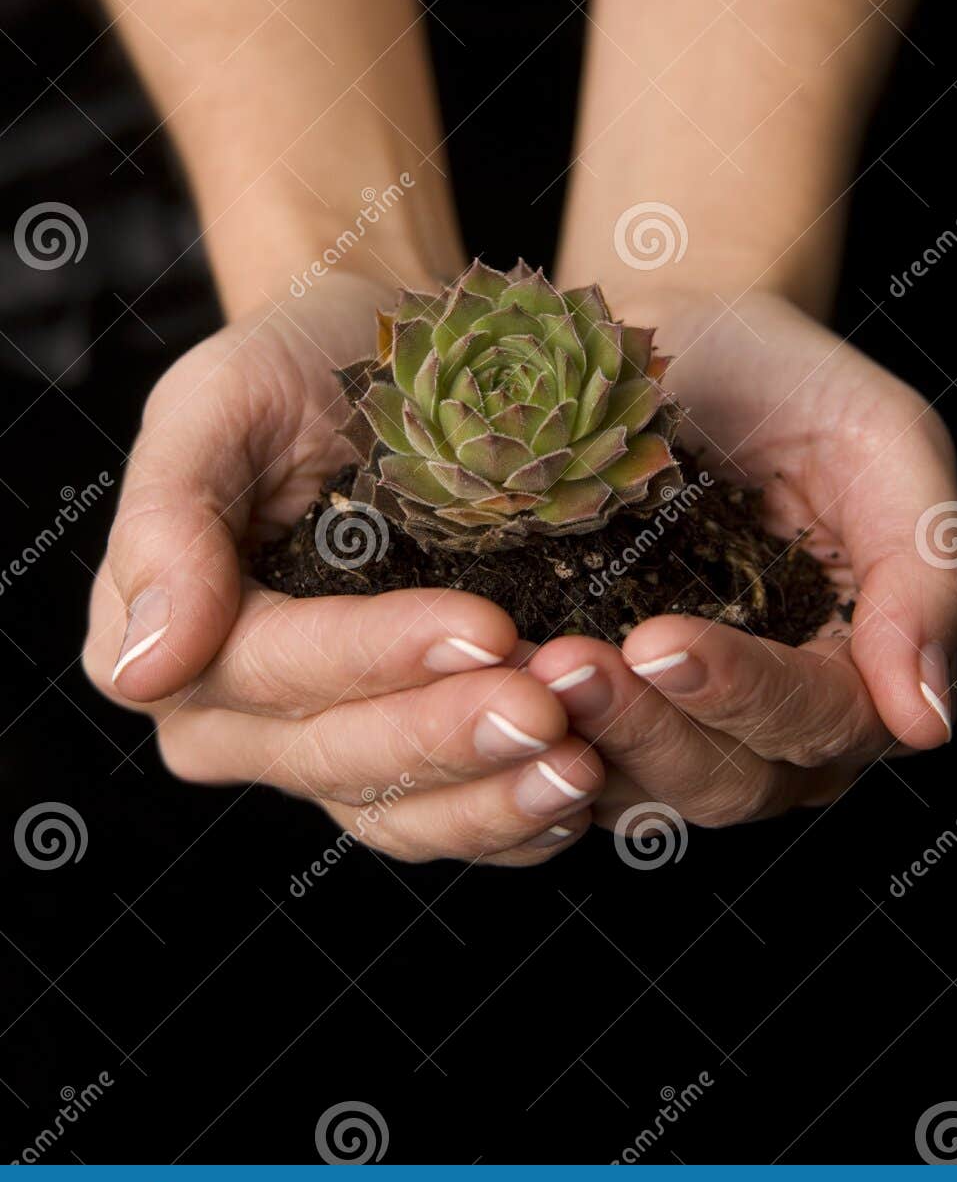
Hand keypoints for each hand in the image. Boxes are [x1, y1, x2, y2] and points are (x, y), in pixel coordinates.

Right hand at [84, 271, 601, 863]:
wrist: (375, 360)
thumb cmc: (290, 368)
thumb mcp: (214, 404)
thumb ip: (166, 523)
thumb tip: (148, 667)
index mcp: (165, 644)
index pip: (275, 668)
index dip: (377, 655)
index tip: (485, 625)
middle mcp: (232, 722)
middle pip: (339, 755)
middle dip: (450, 733)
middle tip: (554, 705)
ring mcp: (318, 751)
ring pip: (397, 812)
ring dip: (494, 797)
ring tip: (584, 762)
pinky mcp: (398, 761)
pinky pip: (449, 820)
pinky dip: (516, 817)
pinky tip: (584, 789)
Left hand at [525, 289, 956, 831]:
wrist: (666, 339)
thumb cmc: (783, 378)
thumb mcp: (881, 441)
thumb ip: (926, 569)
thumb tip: (925, 721)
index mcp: (857, 664)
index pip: (820, 720)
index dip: (745, 694)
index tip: (659, 642)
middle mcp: (774, 720)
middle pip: (728, 781)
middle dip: (645, 727)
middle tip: (566, 663)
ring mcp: (680, 723)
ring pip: (643, 791)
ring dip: (580, 743)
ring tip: (521, 675)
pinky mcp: (598, 708)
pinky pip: (567, 766)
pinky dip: (526, 747)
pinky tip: (483, 694)